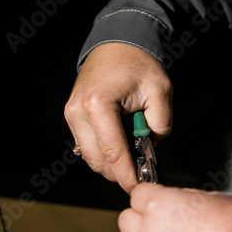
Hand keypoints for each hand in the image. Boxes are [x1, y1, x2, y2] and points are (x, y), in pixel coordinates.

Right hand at [65, 42, 171, 192]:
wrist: (117, 43)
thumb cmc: (138, 63)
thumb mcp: (160, 91)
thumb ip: (159, 125)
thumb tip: (149, 150)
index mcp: (99, 104)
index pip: (113, 153)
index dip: (126, 175)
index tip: (138, 188)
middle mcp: (78, 111)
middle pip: (97, 160)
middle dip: (118, 172)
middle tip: (139, 173)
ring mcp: (71, 114)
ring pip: (89, 156)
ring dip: (110, 163)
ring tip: (131, 156)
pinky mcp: (71, 115)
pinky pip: (85, 145)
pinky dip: (102, 152)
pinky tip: (119, 146)